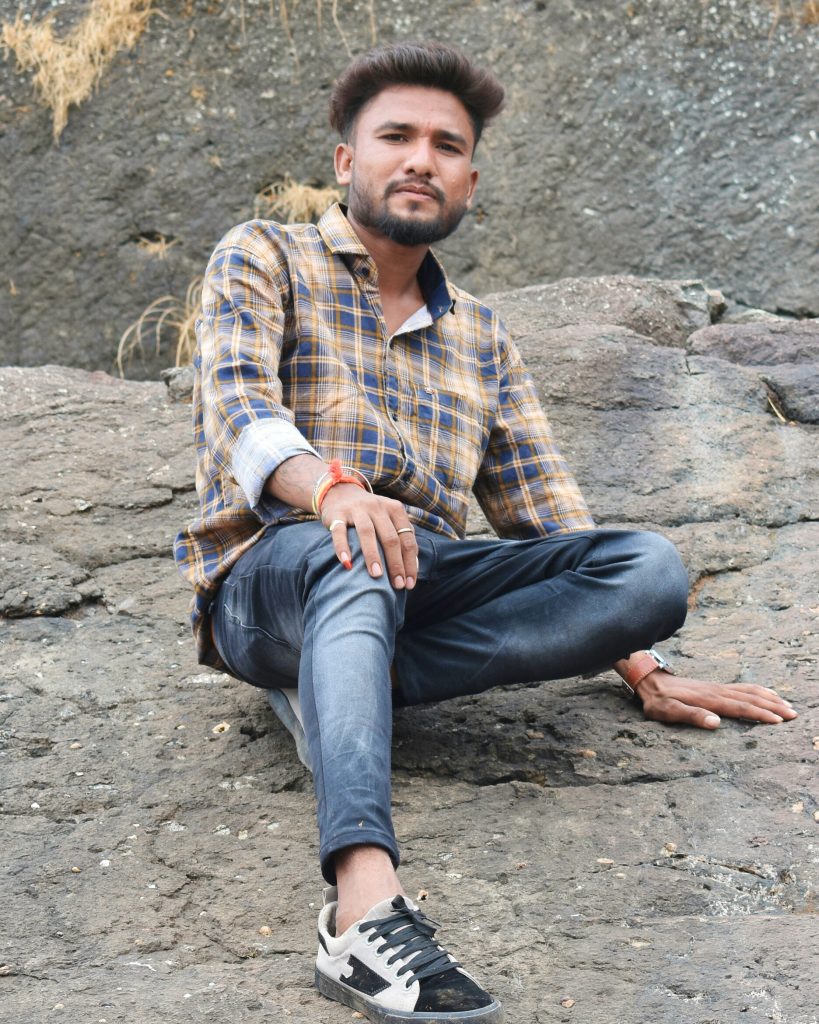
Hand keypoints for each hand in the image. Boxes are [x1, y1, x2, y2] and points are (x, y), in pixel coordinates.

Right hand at [320, 483, 417, 589]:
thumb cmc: (370, 514)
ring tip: (376, 576)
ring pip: (367, 533)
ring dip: (373, 555)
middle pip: (390, 537)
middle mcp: (378, 507)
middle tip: (397, 585)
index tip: (409, 584)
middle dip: (395, 563)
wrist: (340, 492)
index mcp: (394, 509)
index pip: (407, 538)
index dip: (410, 562)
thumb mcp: (388, 519)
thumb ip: (400, 537)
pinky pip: (340, 531)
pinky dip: (343, 547)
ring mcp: (357, 509)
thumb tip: (413, 568)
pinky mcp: (337, 514)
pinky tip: (347, 563)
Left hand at [635, 670, 797, 728]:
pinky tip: (767, 693)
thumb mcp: (667, 711)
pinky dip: (759, 690)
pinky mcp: (715, 687)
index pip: (740, 708)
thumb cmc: (657, 701)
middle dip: (773, 706)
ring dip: (770, 698)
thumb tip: (715, 722)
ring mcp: (717, 688)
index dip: (759, 714)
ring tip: (788, 706)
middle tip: (793, 715)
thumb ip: (691, 716)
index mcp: (709, 700)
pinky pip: (742, 687)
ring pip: (750, 691)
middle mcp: (717, 691)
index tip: (778, 721)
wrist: (650, 680)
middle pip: (751, 698)